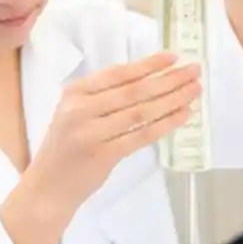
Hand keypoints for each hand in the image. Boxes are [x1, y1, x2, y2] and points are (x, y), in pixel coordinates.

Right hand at [1, 53, 200, 243]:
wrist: (47, 187)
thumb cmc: (65, 147)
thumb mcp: (73, 112)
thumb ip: (102, 96)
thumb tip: (149, 79)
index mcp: (74, 93)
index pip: (118, 73)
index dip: (148, 64)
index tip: (174, 57)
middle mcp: (81, 109)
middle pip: (135, 91)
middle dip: (169, 79)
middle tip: (194, 71)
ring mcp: (92, 133)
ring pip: (142, 112)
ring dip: (173, 99)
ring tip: (194, 91)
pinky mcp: (104, 155)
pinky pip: (142, 136)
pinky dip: (166, 124)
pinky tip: (183, 115)